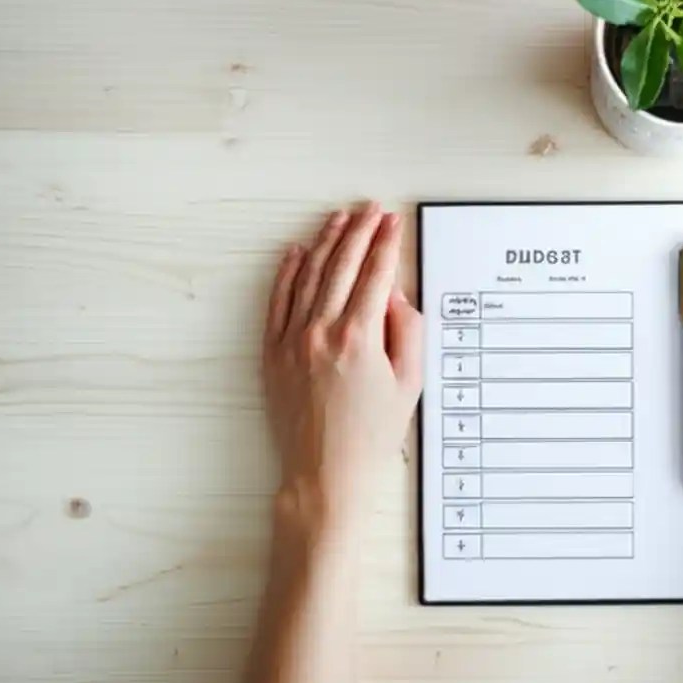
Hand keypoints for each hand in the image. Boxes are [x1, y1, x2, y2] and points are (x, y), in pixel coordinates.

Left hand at [262, 203, 422, 538]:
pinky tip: (298, 252)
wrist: (326, 473)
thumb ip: (407, 331)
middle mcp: (321, 332)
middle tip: (371, 209)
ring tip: (340, 219)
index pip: (375, 275)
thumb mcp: (409, 383)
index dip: (387, 244)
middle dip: (360, 232)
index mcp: (359, 338)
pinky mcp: (273, 353)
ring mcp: (292, 341)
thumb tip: (394, 294)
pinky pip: (278, 301)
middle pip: (342, 266)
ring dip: (326, 243)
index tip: (393, 223)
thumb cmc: (372, 436)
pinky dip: (288, 273)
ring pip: (309, 276)